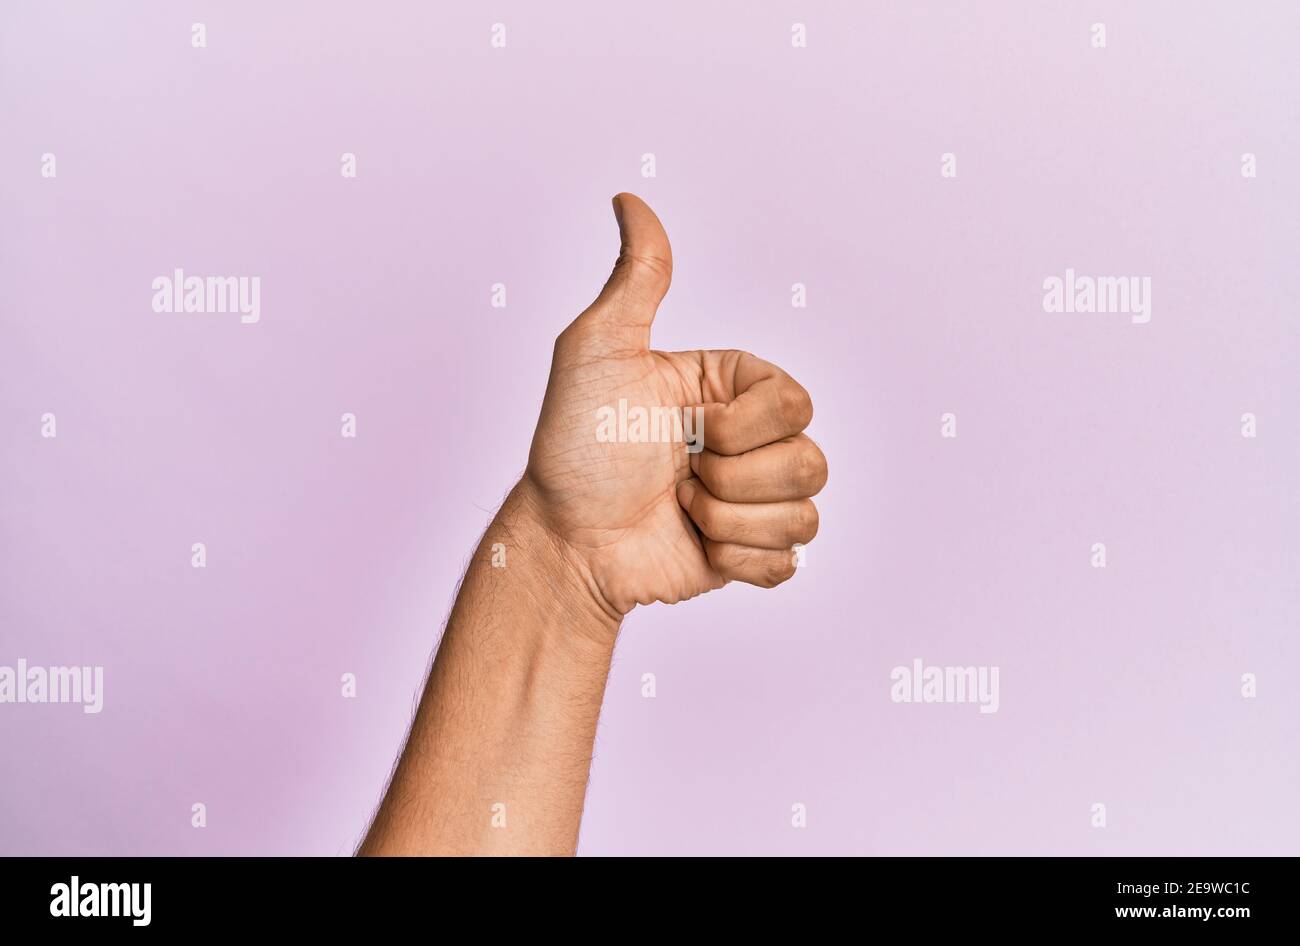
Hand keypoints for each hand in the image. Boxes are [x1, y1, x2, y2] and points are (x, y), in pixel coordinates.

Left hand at [524, 194, 826, 615]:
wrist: (566, 539)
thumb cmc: (574, 445)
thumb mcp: (597, 350)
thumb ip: (635, 278)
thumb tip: (629, 198)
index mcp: (732, 391)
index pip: (796, 403)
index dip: (744, 428)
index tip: (689, 430)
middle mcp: (752, 441)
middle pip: (810, 461)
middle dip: (735, 479)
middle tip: (680, 474)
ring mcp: (754, 500)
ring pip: (805, 516)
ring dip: (730, 520)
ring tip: (682, 509)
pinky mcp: (752, 554)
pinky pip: (789, 563)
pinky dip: (737, 560)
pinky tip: (696, 544)